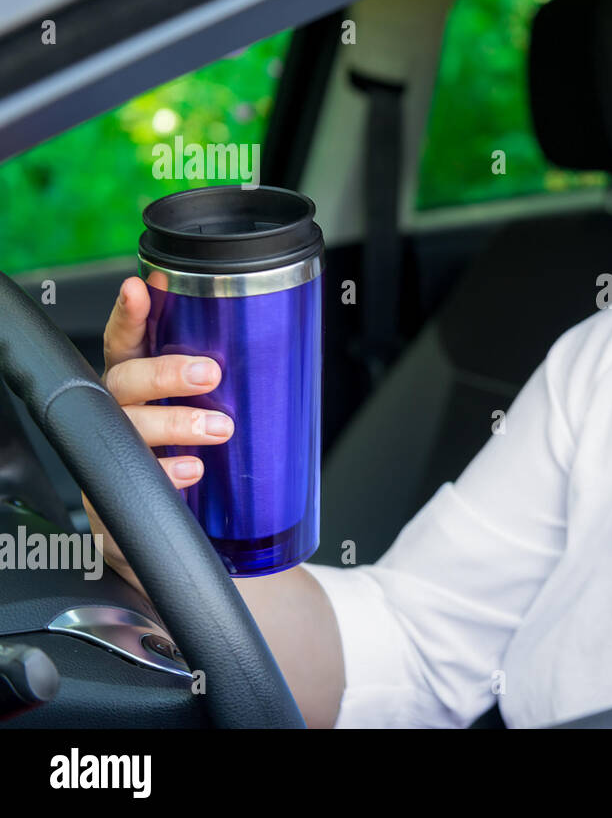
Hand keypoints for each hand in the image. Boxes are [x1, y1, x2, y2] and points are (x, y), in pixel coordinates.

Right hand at [81, 276, 234, 597]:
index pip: (127, 340)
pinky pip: (130, 481)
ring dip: (175, 423)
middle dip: (165, 372)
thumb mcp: (213, 417)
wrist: (184, 534)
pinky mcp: (111, 497)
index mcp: (140, 384)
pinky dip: (167, 473)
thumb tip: (292, 352)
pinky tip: (192, 472)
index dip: (131, 313)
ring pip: (128, 428)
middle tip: (209, 374)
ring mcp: (111, 455)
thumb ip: (231, 386)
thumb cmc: (201, 463)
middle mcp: (119, 413)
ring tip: (219, 428)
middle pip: (124, 379)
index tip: (141, 286)